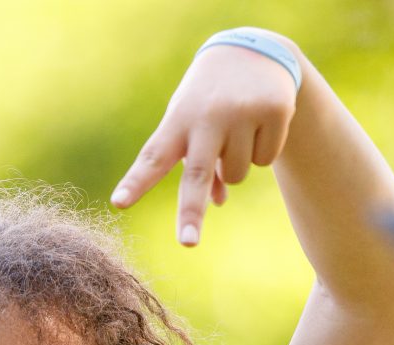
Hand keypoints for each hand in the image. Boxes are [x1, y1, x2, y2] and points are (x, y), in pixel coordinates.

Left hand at [110, 34, 301, 245]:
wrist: (255, 50)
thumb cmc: (211, 98)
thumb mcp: (195, 123)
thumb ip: (197, 164)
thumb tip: (216, 202)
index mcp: (179, 119)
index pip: (153, 156)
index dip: (136, 182)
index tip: (119, 203)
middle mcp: (207, 115)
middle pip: (195, 175)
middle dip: (190, 212)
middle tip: (186, 244)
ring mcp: (241, 112)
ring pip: (236, 176)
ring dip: (235, 167)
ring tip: (236, 131)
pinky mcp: (274, 110)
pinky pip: (265, 159)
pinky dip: (263, 150)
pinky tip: (259, 122)